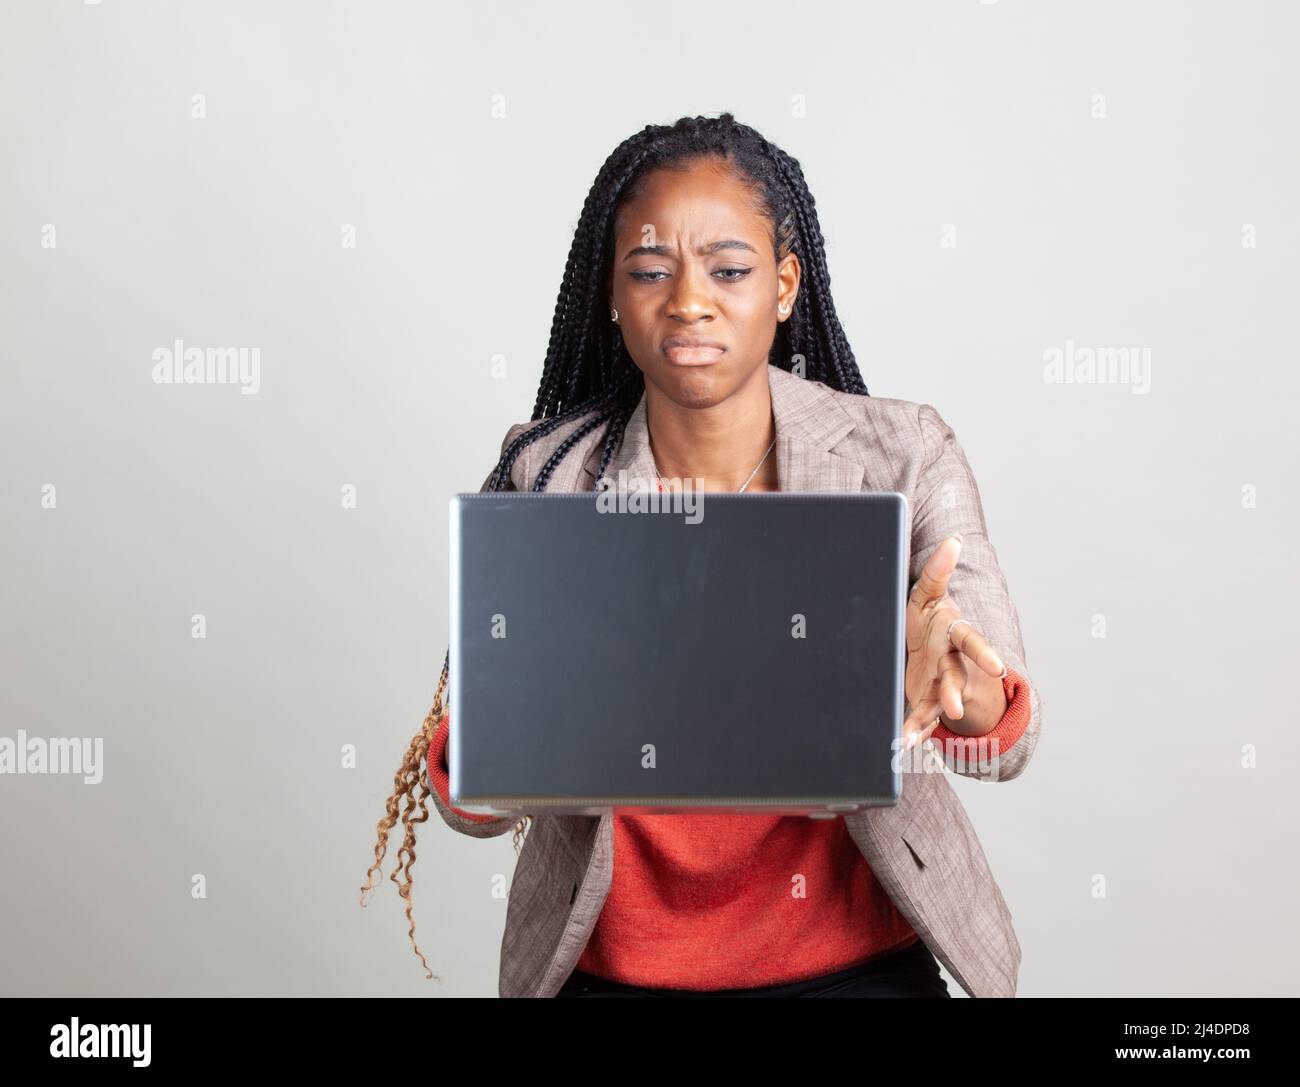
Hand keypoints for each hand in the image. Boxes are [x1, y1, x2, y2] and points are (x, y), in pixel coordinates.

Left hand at [900, 535, 1007, 749]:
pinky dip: (913, 729)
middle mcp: (952, 661)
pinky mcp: (926, 700)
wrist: (922, 649)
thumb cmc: (926, 619)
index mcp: (954, 633)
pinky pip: (922, 717)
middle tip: (956, 708)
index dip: (984, 654)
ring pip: (941, 702)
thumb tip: (953, 540)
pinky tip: (902, 742)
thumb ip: (938, 572)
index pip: (971, 642)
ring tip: (914, 735)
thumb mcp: (928, 595)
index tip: (996, 668)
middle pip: (957, 677)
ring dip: (932, 718)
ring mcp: (940, 684)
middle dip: (956, 693)